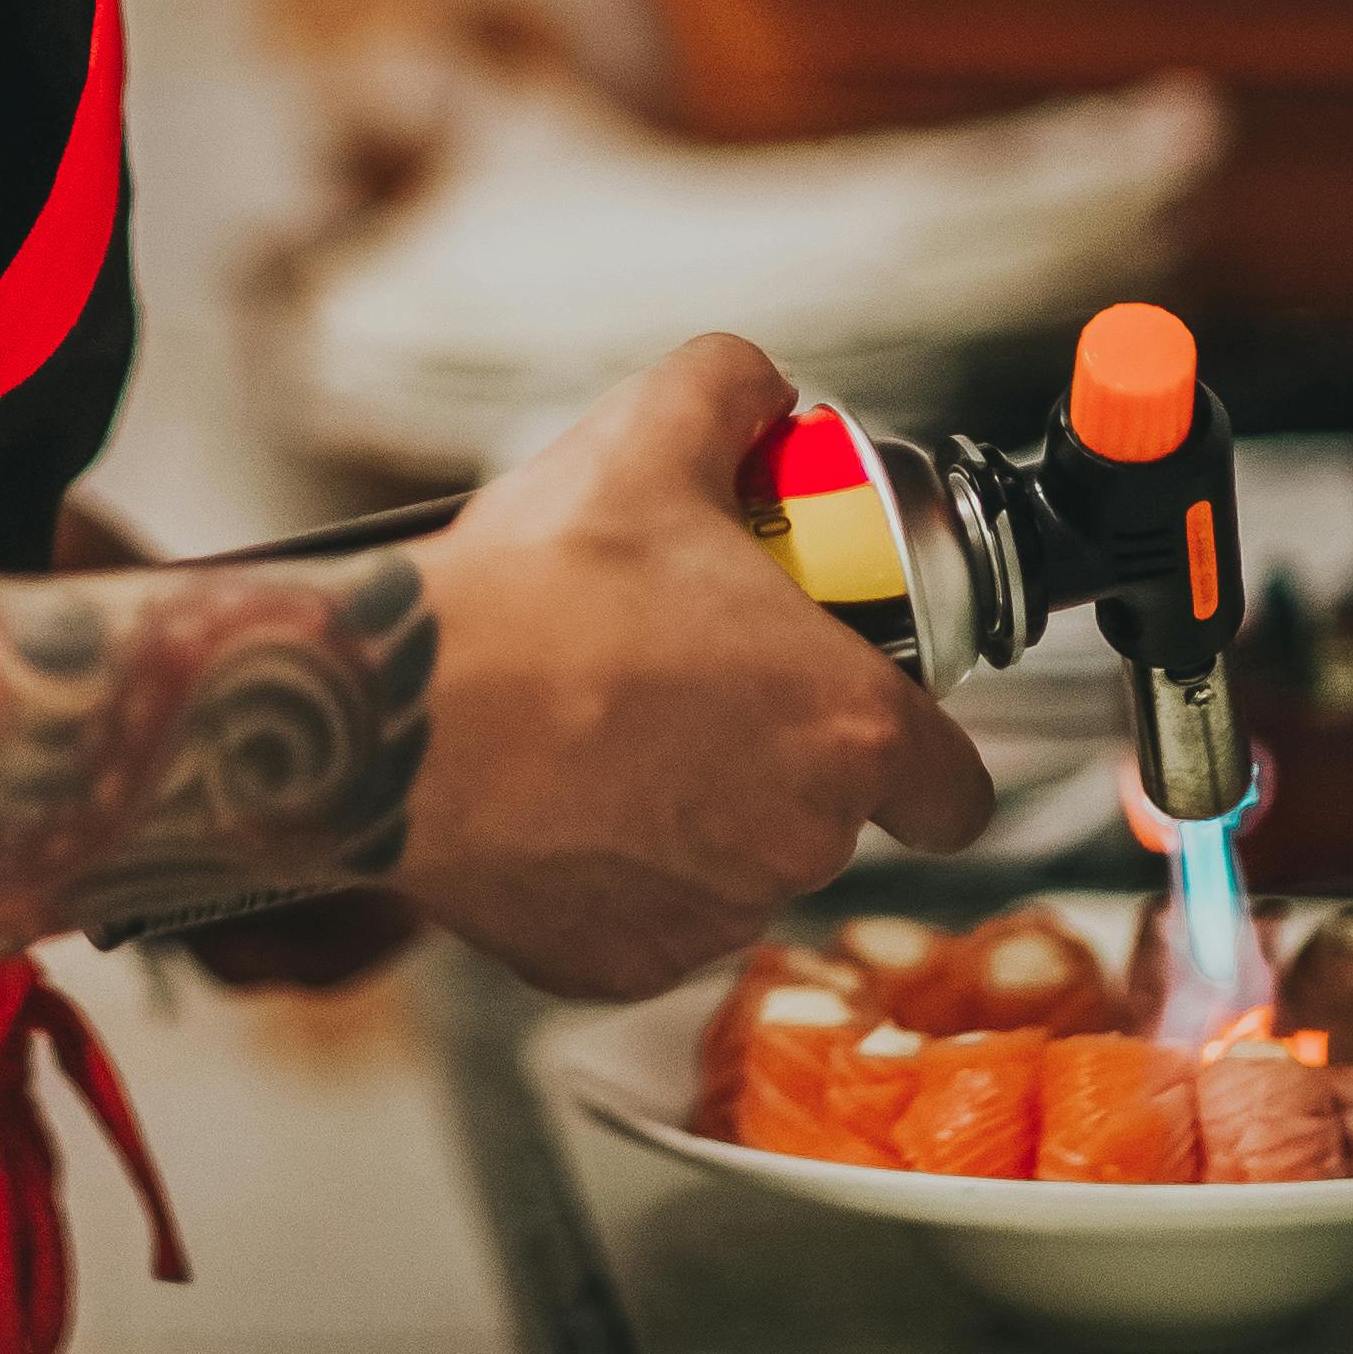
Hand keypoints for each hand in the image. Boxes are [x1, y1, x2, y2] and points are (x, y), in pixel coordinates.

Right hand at [398, 337, 993, 1002]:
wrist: (398, 710)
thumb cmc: (538, 591)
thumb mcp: (647, 437)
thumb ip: (730, 390)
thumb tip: (758, 388)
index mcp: (844, 725)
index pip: (955, 791)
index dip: (924, 758)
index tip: (874, 720)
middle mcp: (797, 843)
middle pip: (826, 813)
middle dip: (773, 755)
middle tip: (689, 679)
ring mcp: (705, 917)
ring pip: (732, 866)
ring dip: (695, 811)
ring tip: (602, 726)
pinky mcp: (613, 965)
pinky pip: (641, 915)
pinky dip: (609, 868)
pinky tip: (551, 794)